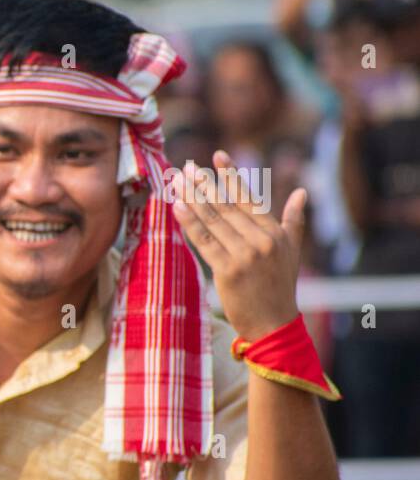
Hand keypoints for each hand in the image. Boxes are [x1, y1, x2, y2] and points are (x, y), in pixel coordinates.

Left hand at [170, 151, 304, 338]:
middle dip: (204, 185)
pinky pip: (204, 242)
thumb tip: (301, 192)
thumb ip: (294, 220)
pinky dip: (190, 224)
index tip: (216, 155)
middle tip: (186, 167)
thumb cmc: (279, 286)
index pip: (249, 197)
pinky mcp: (228, 270)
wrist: (273, 323)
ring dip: (193, 199)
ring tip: (177, 182)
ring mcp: (245, 255)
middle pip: (227, 206)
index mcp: (274, 232)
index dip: (231, 175)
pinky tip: (177, 207)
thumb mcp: (292, 251)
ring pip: (214, 221)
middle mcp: (261, 240)